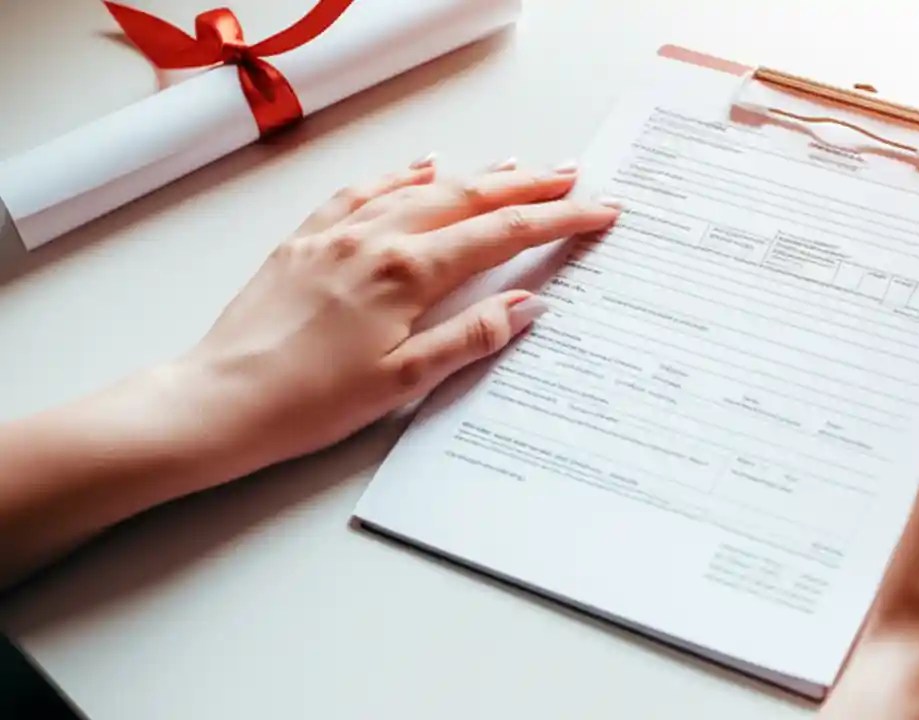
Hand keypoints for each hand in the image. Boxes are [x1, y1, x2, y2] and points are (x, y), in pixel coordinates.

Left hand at [171, 156, 619, 478]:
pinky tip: (420, 169)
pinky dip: (400, 176)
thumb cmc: (309, 401)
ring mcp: (338, 233)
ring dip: (473, 175)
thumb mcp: (405, 380)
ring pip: (420, 188)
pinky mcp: (306, 240)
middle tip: (571, 178)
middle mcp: (375, 239)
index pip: (501, 234)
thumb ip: (471, 336)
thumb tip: (527, 304)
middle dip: (527, 187)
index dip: (557, 221)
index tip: (597, 212)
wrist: (222, 400)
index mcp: (407, 272)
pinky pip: (363, 191)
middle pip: (468, 198)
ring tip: (515, 167)